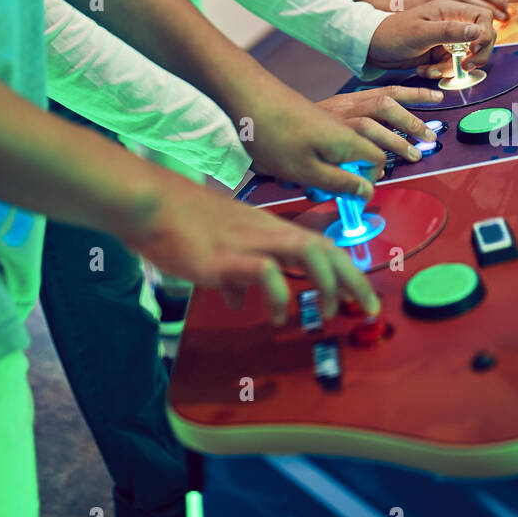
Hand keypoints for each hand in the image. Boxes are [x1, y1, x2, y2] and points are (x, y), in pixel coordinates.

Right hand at [125, 164, 380, 324]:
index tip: (361, 294)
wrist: (147, 202)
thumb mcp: (212, 250)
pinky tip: (276, 313)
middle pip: (324, 247)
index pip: (317, 243)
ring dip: (328, 281)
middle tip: (370, 306)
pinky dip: (278, 293)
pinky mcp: (225, 256)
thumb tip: (236, 299)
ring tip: (331, 309)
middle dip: (353, 277)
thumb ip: (229, 276)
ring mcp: (247, 241)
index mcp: (265, 229)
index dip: (345, 268)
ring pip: (306, 251)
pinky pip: (264, 271)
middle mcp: (264, 231)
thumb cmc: (175, 223)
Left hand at [246, 86, 386, 197]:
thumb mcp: (307, 171)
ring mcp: (323, 122)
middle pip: (354, 159)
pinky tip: (282, 163)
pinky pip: (315, 146)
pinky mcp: (308, 120)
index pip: (377, 161)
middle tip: (312, 189)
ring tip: (291, 177)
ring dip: (316, 171)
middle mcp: (341, 127)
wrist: (248, 94)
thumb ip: (340, 183)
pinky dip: (304, 159)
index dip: (365, 181)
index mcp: (347, 140)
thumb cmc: (275, 135)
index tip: (343, 194)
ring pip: (332, 154)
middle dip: (336, 179)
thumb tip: (366, 192)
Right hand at [315, 85, 443, 161]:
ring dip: (395, 141)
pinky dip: (368, 158)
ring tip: (413, 155)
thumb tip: (392, 140)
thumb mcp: (336, 118)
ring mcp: (334, 121)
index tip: (437, 97)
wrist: (267, 115)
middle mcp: (345, 106)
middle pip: (384, 104)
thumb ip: (362, 127)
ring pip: (369, 125)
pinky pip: (351, 147)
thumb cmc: (306, 126)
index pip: (388, 91)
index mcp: (352, 99)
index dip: (415, 93)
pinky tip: (378, 170)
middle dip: (410, 119)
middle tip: (428, 136)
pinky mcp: (324, 138)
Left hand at [367, 0, 496, 71]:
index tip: (474, 50)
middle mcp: (451, 22)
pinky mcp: (440, 53)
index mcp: (449, 9)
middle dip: (476, 56)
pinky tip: (423, 69)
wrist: (372, 47)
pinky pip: (451, 66)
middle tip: (464, 67)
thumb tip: (478, 31)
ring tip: (429, 69)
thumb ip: (450, 32)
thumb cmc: (392, 33)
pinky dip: (439, 72)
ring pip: (467, 56)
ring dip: (450, 68)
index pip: (483, 17)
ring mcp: (447, 39)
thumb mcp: (421, 33)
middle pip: (482, 38)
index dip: (486, 34)